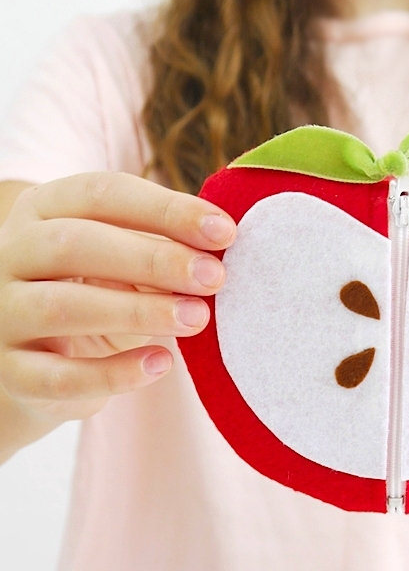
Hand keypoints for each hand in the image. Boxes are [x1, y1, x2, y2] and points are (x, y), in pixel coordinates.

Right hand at [0, 172, 235, 445]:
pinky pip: (57, 377)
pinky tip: (160, 364)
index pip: (100, 193)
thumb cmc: (97, 287)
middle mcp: (11, 253)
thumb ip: (162, 243)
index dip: (166, 209)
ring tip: (197, 318)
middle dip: (153, 260)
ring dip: (137, 312)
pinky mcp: (9, 372)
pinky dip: (113, 372)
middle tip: (213, 277)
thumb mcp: (123, 255)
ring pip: (61, 307)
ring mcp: (2, 313)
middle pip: (74, 244)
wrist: (39, 357)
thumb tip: (221, 243)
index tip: (224, 231)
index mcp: (43, 208)